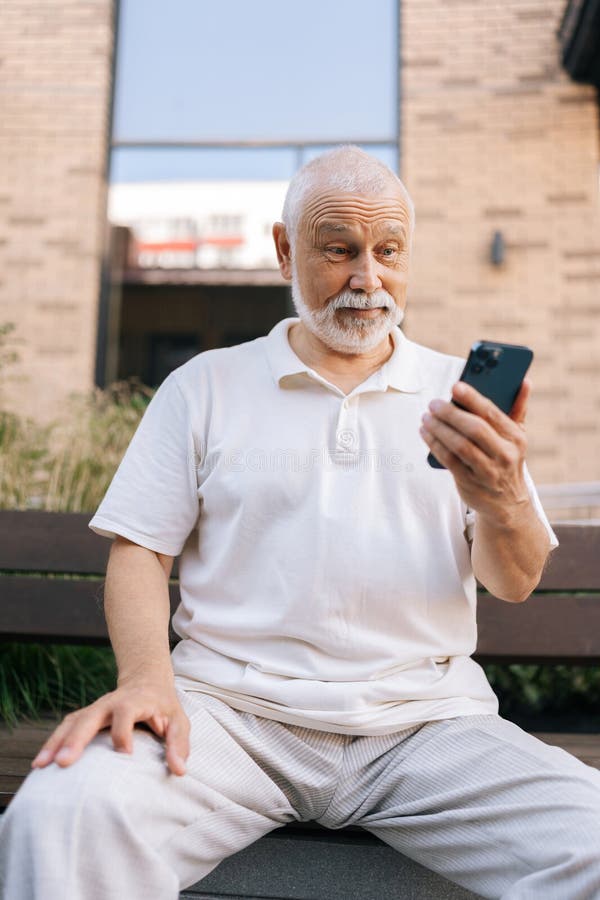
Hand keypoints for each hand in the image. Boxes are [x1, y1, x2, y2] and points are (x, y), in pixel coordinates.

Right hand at [30, 680, 189, 775]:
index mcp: (133, 701)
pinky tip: (40, 763)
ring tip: (40, 766)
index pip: (125, 713)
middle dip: (75, 740)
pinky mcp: (86, 716)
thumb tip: (179, 770)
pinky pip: (65, 728)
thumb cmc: (164, 706)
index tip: (125, 754)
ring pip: (71, 723)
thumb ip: (179, 744)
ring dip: (55, 743)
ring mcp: (95, 709)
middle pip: (89, 718)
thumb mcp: (178, 721)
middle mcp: (109, 703)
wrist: (146, 681)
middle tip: (63, 763)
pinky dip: (52, 743)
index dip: (124, 732)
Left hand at [420, 378, 530, 524]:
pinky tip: (426, 433)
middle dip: (451, 414)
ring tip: (426, 417)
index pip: (492, 414)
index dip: (472, 399)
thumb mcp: (517, 436)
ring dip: (439, 429)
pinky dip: (434, 444)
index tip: (455, 386)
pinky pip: (448, 460)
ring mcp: (486, 471)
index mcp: (515, 438)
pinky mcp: (469, 483)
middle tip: (433, 403)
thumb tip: (524, 380)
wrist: (507, 502)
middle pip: (474, 429)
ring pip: (459, 445)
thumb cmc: (507, 459)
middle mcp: (504, 455)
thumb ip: (518, 407)